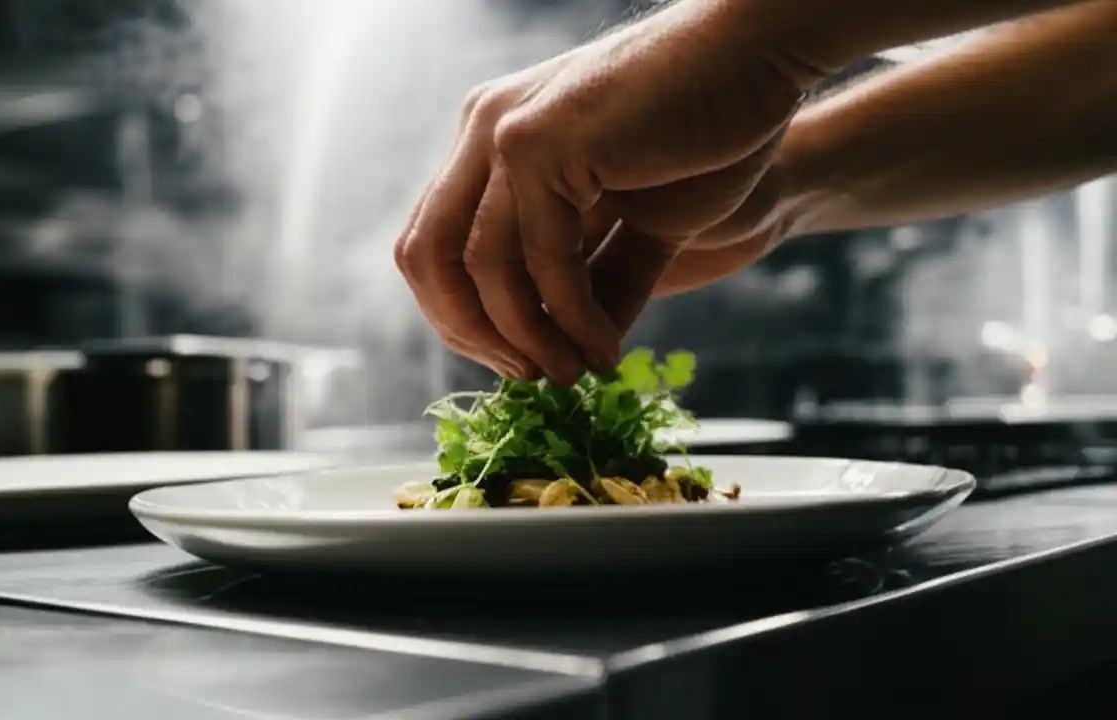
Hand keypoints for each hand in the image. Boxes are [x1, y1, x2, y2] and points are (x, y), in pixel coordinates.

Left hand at [394, 1, 811, 384]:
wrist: (755, 65)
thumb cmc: (705, 133)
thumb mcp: (635, 224)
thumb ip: (593, 280)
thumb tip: (563, 358)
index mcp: (489, 141)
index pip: (433, 246)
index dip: (463, 318)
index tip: (520, 362)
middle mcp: (482, 131)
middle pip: (426, 260)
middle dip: (473, 336)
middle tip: (534, 378)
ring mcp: (505, 131)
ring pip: (480, 269)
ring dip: (528, 339)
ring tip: (574, 373)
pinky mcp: (542, 140)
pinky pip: (543, 259)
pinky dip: (572, 317)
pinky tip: (603, 346)